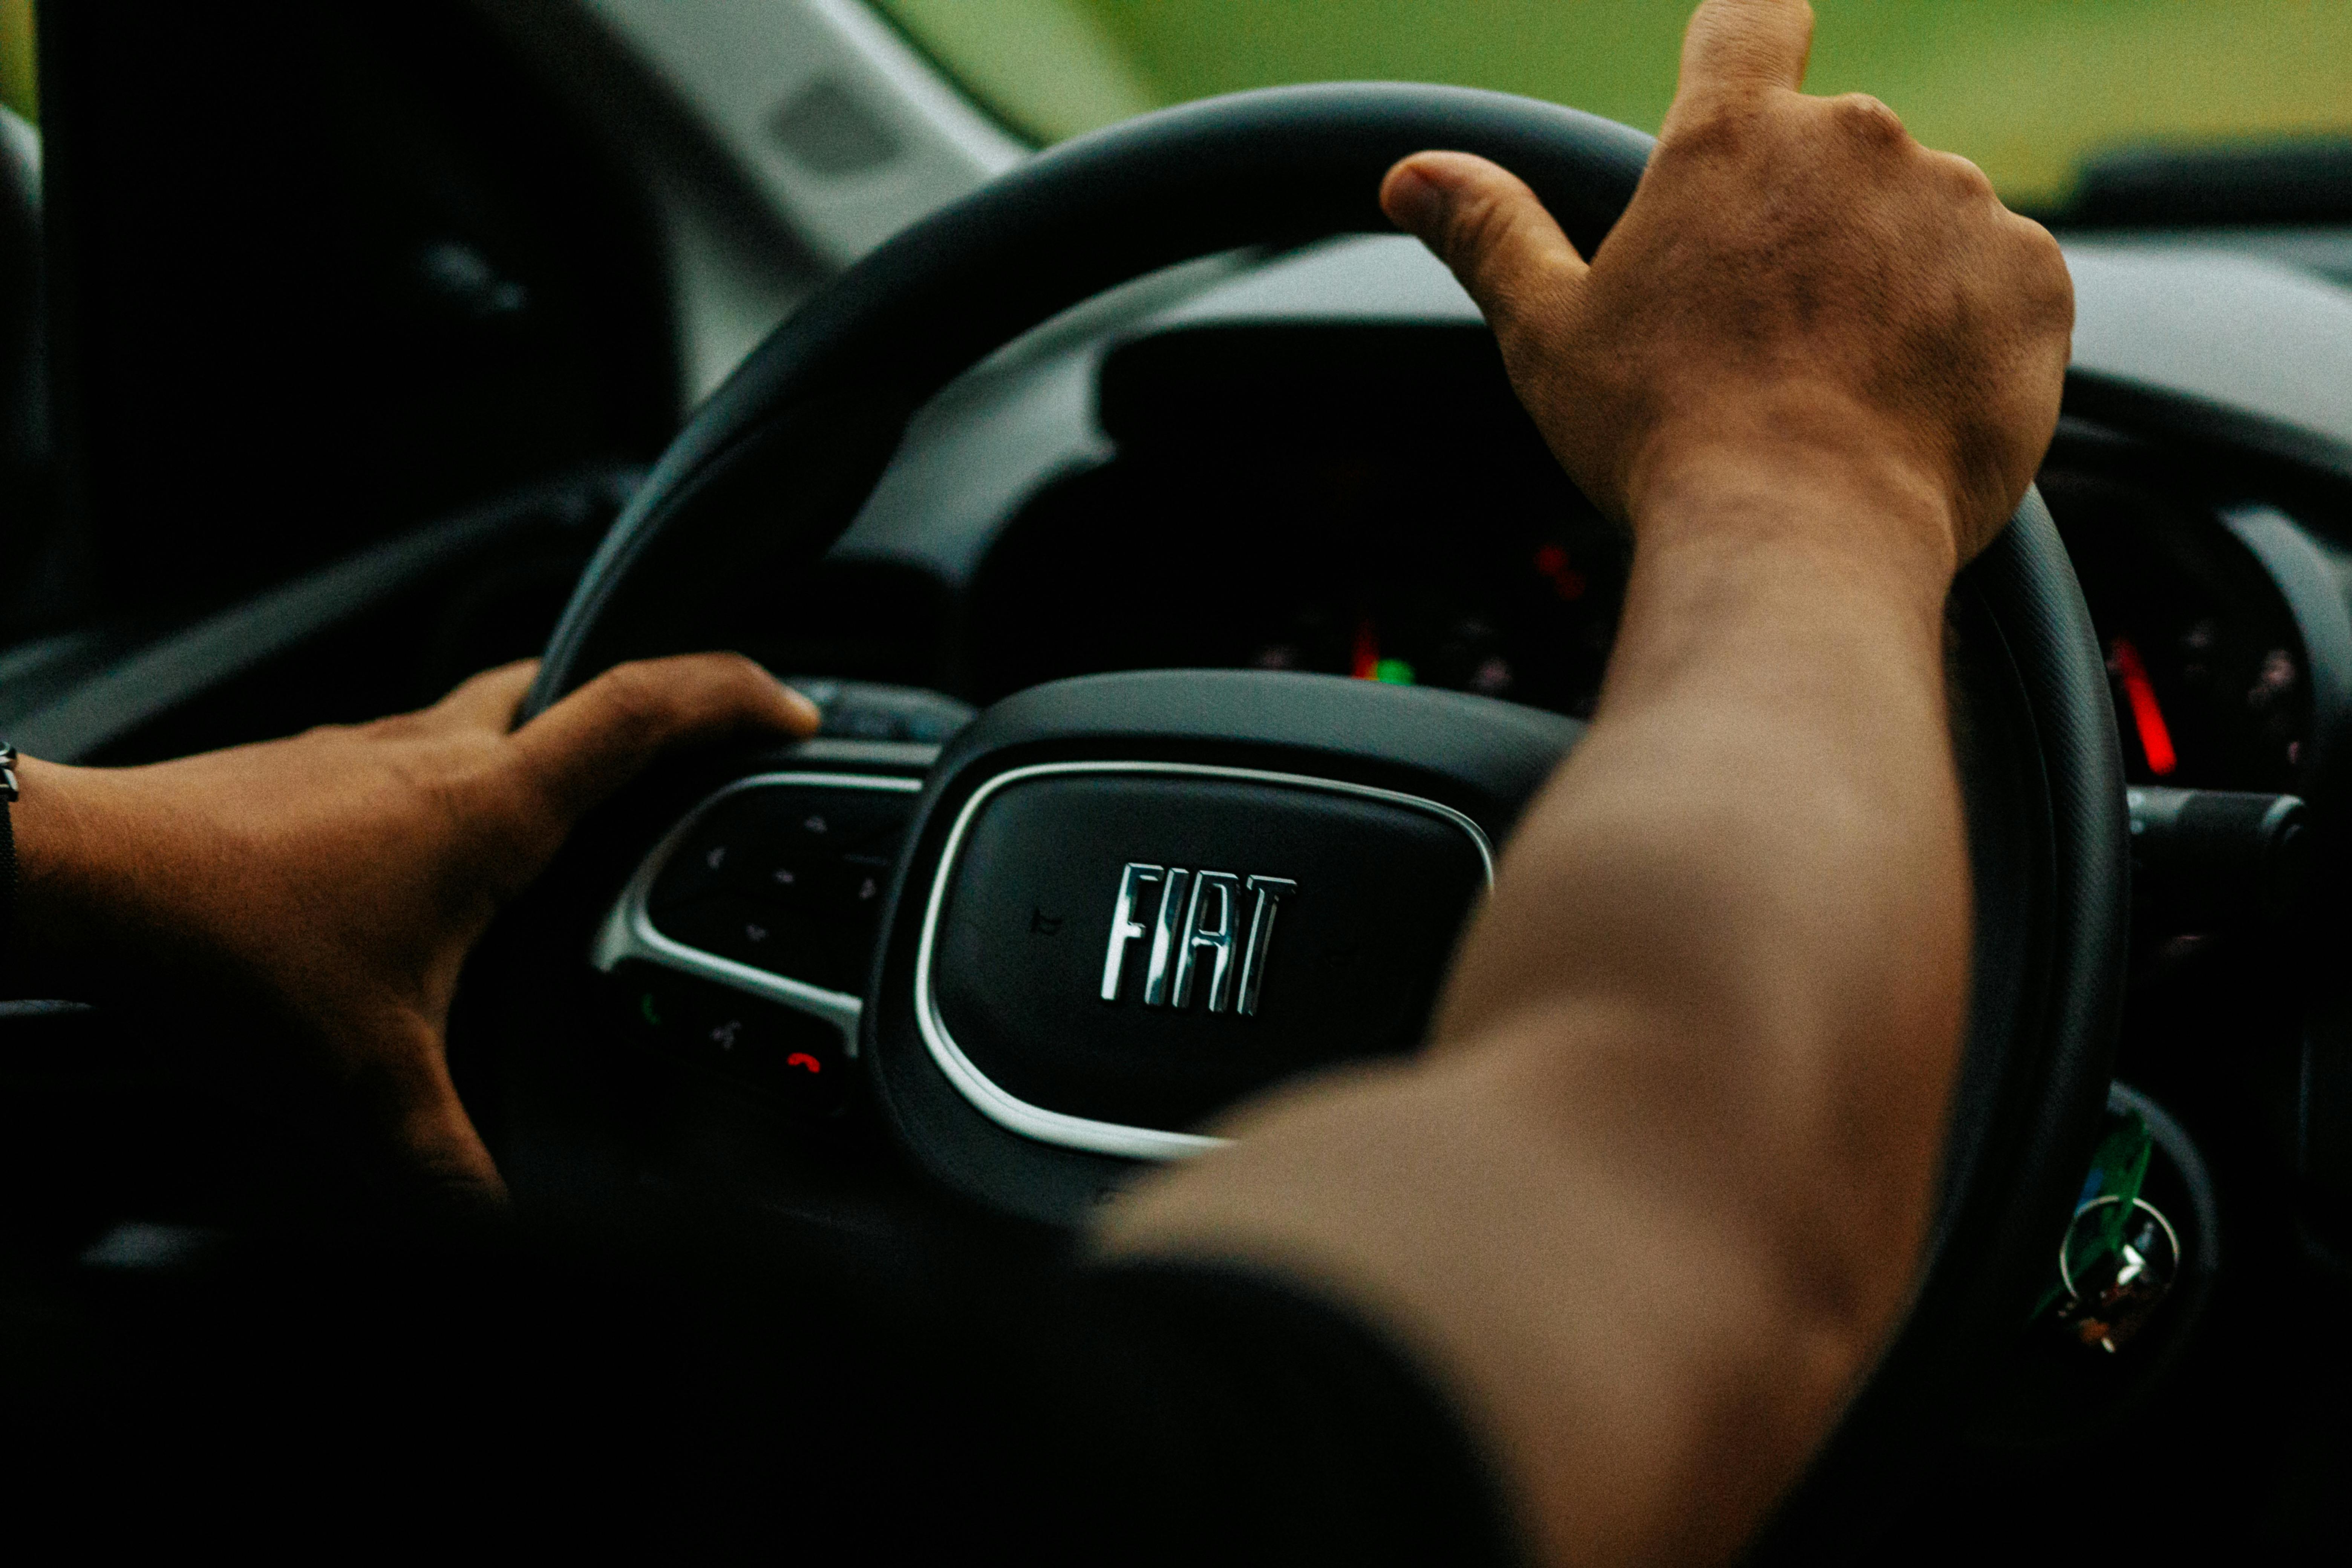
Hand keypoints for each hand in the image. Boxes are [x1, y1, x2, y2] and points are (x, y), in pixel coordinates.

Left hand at [11, 655, 816, 1211]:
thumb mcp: (364, 1085)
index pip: (644, 709)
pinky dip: (463, 780)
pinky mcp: (308, 766)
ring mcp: (367, 750)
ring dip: (548, 739)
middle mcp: (436, 756)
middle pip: (576, 683)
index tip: (792, 711)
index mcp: (488, 808)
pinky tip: (438, 858)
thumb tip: (503, 1232)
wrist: (80, 879)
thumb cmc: (224, 948)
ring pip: (493, 708)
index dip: (735, 698)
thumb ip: (449, 1163)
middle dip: (654, 704)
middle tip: (697, 749)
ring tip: (578, 809)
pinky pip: (420, 750)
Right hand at [1380, 0, 2071, 572]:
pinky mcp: (2035, 280)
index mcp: (1736, 136)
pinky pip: (2001, 284)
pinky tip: (1907, 400)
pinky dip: (1963, 331)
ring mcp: (1959, 205)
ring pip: (1920, 222)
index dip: (1750, 40)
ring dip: (1889, 281)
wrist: (1800, 541)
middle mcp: (1859, 142)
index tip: (1749, 84)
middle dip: (1809, 228)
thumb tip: (1413, 175)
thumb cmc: (1662, 437)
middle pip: (1836, 153)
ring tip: (1841, 385)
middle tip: (1769, 337)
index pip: (1752, 17)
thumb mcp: (1551, 334)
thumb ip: (1491, 232)